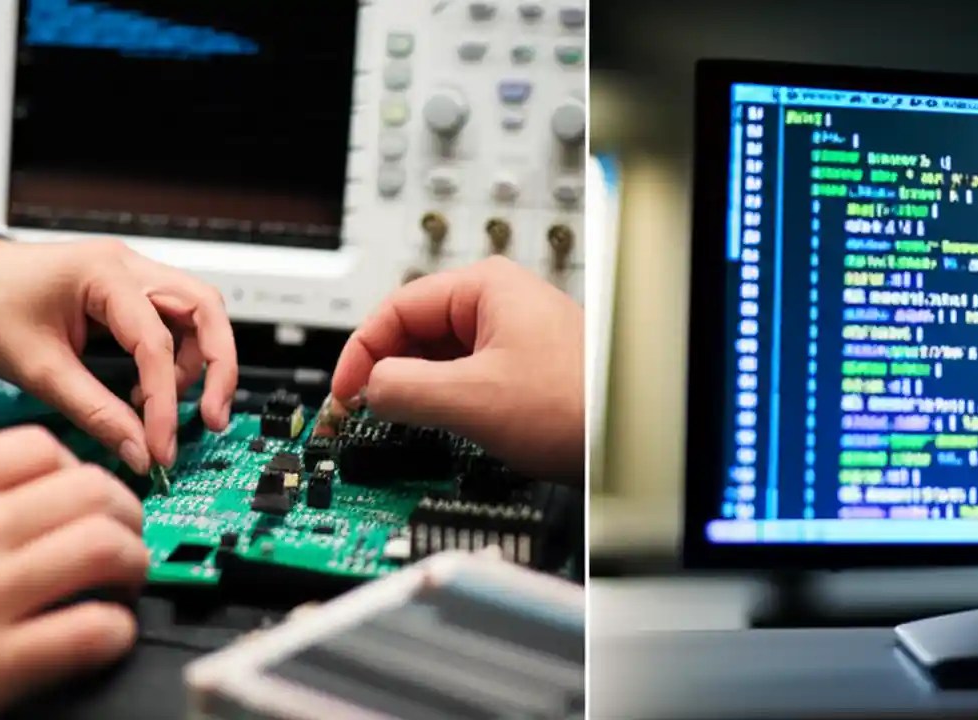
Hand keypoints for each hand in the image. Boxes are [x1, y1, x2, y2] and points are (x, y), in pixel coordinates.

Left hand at [0, 237, 237, 472]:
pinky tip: (153, 389)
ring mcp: (135, 277)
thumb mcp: (38, 368)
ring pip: (199, 316)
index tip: (162, 444)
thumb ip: (94, 411)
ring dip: (198, 365)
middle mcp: (130, 268)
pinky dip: (176, 359)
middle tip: (214, 415)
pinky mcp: (133, 294)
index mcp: (104, 275)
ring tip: (168, 407)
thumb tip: (137, 449)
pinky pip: (177, 324)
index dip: (165, 401)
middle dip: (218, 367)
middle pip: (207, 310)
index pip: (156, 344)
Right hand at [0, 426, 146, 718]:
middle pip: (92, 490)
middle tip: (120, 540)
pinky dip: (117, 629)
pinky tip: (102, 634)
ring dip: (132, 564)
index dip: (78, 471)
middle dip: (125, 514)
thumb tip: (50, 485)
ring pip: (106, 548)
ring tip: (119, 584)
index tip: (82, 500)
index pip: (40, 448)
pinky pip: (95, 628)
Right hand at [332, 257, 583, 482]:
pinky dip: (441, 401)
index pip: (394, 309)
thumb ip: (405, 388)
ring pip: (438, 359)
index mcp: (485, 287)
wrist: (633, 437)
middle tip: (363, 415)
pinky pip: (463, 377)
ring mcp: (512, 335)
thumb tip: (369, 390)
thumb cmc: (578, 404)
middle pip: (414, 333)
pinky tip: (436, 426)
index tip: (344, 394)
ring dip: (415, 391)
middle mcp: (498, 303)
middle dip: (387, 374)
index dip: (360, 353)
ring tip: (401, 424)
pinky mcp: (522, 367)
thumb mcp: (473, 398)